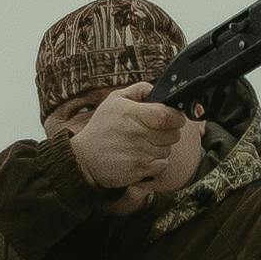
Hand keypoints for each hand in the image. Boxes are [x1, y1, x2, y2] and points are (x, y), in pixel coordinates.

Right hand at [68, 89, 200, 202]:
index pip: (167, 116)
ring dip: (161, 147)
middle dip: (170, 132)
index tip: (174, 117)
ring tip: (145, 143)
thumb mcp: (114, 100)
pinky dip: (157, 162)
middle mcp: (136, 134)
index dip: (176, 117)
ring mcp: (138, 154)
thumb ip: (139, 90)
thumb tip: (157, 89)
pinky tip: (143, 156)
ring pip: (167, 150)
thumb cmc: (102, 127)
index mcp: (131, 114)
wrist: (84, 158)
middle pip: (172, 134)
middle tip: (156, 130)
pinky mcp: (138, 170)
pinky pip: (162, 165)